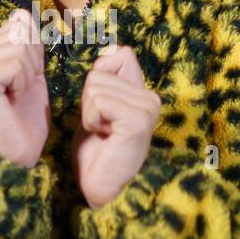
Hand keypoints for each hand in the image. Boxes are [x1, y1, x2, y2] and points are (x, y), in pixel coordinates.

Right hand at [0, 9, 49, 167]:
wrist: (16, 157)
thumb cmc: (24, 122)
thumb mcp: (32, 75)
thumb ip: (28, 45)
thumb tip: (24, 13)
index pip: (19, 22)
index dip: (35, 52)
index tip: (25, 82)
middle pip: (21, 31)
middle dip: (33, 63)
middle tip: (20, 92)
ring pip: (19, 46)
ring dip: (28, 75)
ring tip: (15, 97)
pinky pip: (14, 63)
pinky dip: (23, 83)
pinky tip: (11, 100)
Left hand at [74, 44, 161, 208]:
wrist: (101, 188)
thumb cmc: (96, 153)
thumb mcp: (95, 108)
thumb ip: (103, 81)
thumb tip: (110, 50)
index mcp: (142, 93)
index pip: (120, 55)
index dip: (99, 77)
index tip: (101, 109)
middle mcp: (150, 97)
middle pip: (99, 73)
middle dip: (88, 102)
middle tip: (101, 129)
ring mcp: (147, 108)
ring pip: (96, 87)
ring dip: (89, 113)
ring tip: (104, 134)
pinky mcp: (138, 120)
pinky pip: (99, 101)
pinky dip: (92, 120)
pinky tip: (105, 137)